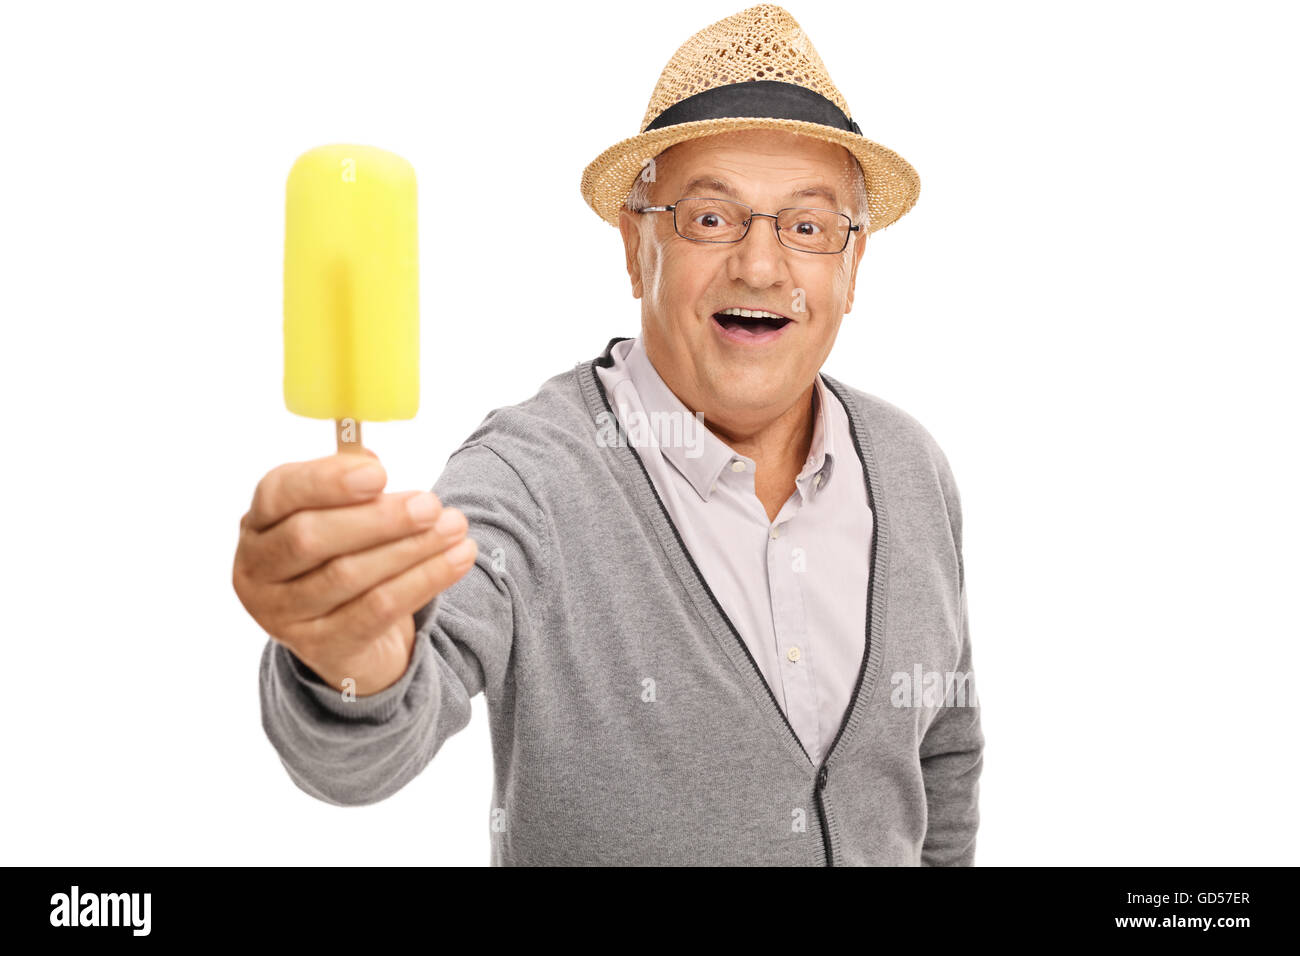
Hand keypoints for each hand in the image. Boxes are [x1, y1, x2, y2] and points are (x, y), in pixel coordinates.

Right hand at [233, 450, 476, 694]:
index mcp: (257, 523)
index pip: (278, 493)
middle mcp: (257, 571)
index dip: (327, 481)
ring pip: (348, 575)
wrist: (351, 637)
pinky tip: (458, 558)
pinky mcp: (321, 648)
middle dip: (379, 519)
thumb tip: (369, 463)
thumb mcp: (342, 516)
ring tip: (455, 527)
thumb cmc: (345, 556)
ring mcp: (282, 615)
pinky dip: (424, 580)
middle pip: (311, 538)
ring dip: (411, 548)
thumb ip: (352, 487)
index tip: (380, 473)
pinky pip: (377, 610)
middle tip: (431, 505)